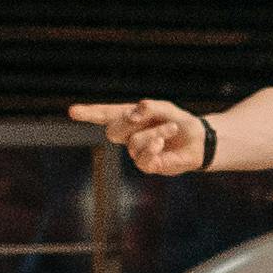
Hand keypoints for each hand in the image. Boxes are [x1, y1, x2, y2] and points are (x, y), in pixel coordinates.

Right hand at [67, 97, 212, 175]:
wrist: (200, 141)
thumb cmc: (180, 122)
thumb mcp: (165, 108)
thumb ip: (148, 107)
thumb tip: (133, 113)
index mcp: (130, 119)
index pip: (105, 116)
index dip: (89, 114)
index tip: (72, 111)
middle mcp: (129, 136)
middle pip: (113, 130)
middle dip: (127, 122)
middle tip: (142, 115)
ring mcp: (137, 153)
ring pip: (134, 142)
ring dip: (156, 132)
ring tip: (171, 129)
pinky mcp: (148, 166)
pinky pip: (143, 158)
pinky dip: (154, 146)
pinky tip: (163, 143)